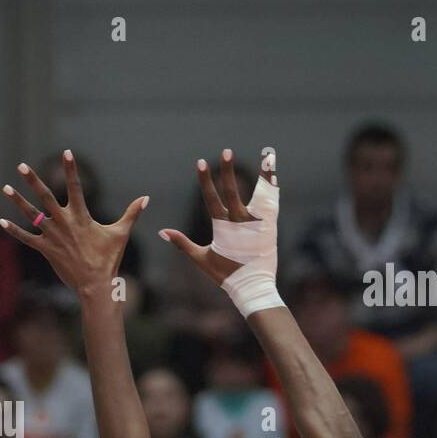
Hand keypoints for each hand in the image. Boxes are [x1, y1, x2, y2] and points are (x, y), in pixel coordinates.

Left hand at [0, 150, 146, 297]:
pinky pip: (26, 238)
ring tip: (6, 188)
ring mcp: (52, 235)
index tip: (66, 153)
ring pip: (31, 214)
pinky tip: (1, 221)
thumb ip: (132, 213)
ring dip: (18, 201)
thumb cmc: (108, 258)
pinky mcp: (45, 249)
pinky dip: (13, 230)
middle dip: (33, 180)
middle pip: (45, 196)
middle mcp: (64, 222)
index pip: (75, 186)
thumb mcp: (121, 233)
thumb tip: (146, 198)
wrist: (95, 284)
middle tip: (22, 166)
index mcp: (81, 215)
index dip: (71, 169)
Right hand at [159, 150, 280, 314]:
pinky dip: (272, 188)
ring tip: (268, 155)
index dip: (205, 180)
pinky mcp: (270, 226)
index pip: (211, 198)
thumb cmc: (225, 274)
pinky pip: (272, 203)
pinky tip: (274, 175)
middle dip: (228, 171)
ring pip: (260, 193)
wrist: (252, 286)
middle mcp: (240, 222)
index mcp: (222, 228)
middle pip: (232, 191)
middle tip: (226, 151)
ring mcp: (257, 223)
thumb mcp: (200, 259)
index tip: (201, 162)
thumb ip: (181, 243)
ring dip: (263, 174)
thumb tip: (162, 231)